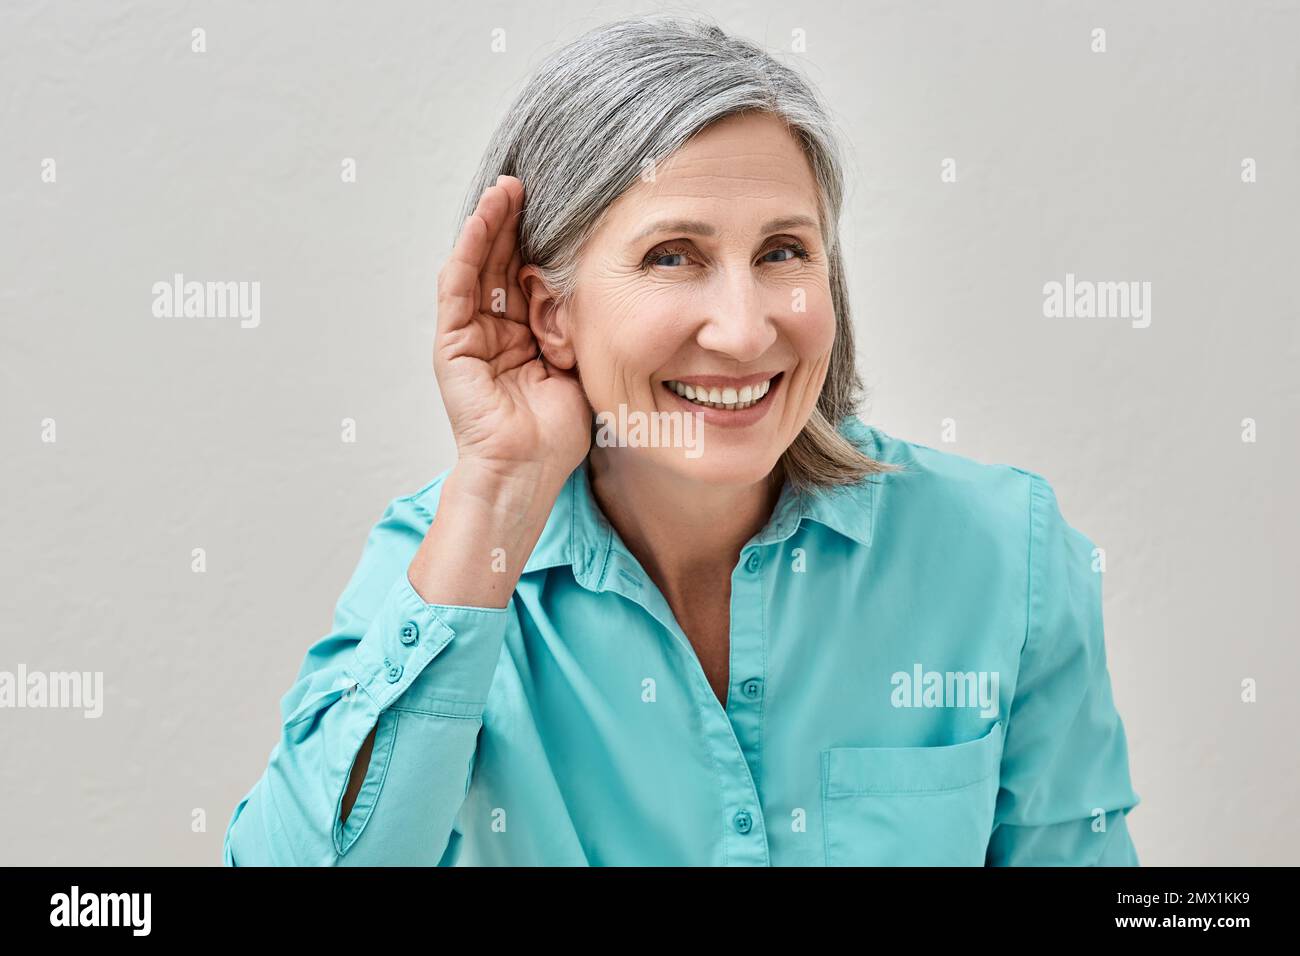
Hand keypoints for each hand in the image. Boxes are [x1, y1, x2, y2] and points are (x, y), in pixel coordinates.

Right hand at [434, 176, 591, 482]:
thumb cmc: (556, 432)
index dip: (540, 239)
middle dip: (514, 222)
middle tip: (530, 182)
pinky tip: (481, 219)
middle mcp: (494, 332)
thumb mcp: (579, 363)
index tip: (561, 205)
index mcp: (524, 336)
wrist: (527, 470)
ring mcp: (470, 336)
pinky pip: (457, 288)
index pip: (529, 274)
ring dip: (490, 224)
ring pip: (477, 267)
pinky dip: (466, 251)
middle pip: (501, 263)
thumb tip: (600, 285)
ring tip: (507, 187)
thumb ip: (579, 325)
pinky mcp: (451, 344)